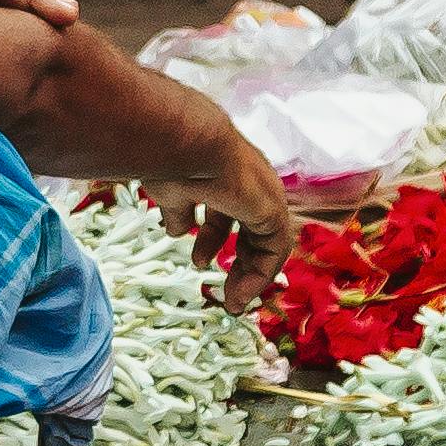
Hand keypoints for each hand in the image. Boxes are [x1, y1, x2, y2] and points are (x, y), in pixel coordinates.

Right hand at [152, 138, 300, 308]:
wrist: (186, 144)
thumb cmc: (171, 161)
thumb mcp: (171, 192)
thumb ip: (178, 211)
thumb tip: (176, 230)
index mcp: (226, 177)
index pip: (231, 213)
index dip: (215, 239)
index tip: (200, 262)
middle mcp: (251, 185)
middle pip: (252, 231)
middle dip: (237, 263)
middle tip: (223, 290)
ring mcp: (265, 195)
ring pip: (266, 244)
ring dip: (249, 276)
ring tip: (231, 301)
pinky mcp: (273, 210)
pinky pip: (274, 251)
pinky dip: (259, 275)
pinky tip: (237, 292)